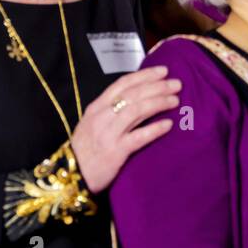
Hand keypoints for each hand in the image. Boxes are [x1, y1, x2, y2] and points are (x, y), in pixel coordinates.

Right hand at [70, 66, 179, 192]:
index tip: (163, 71)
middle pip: (133, 94)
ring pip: (136, 110)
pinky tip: (168, 125)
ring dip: (158, 102)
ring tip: (175, 100)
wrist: (70, 176)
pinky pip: (138, 137)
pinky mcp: (115, 152)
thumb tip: (138, 97)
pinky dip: (154, 129)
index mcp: (97, 107)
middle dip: (157, 86)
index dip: (144, 75)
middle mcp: (102, 116)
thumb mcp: (92, 123)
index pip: (123, 84)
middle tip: (176, 84)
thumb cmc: (85, 149)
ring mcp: (108, 133)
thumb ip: (110, 110)